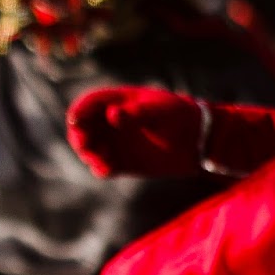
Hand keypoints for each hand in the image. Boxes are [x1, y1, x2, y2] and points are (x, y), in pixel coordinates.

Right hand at [67, 87, 204, 177]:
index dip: (79, 111)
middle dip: (79, 136)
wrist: (199, 142)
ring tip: (101, 160)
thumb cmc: (181, 118)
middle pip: (82, 127)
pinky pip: (101, 166)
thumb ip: (136, 113)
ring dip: (88, 154)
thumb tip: (112, 114)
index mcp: (118, 102)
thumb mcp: (161, 112)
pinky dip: (100, 169)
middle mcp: (111, 123)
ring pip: (88, 148)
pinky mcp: (120, 163)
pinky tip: (107, 171)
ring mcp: (114, 143)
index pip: (89, 104)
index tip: (75, 121)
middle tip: (85, 145)